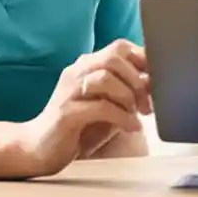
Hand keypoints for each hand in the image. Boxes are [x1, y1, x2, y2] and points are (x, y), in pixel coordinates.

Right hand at [16, 40, 150, 176]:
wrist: (39, 148)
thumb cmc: (80, 125)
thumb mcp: (109, 104)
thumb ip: (128, 90)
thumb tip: (156, 81)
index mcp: (87, 65)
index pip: (119, 47)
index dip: (143, 59)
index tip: (158, 79)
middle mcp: (76, 72)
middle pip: (114, 58)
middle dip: (137, 80)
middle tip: (147, 105)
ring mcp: (69, 91)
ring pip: (105, 78)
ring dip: (128, 97)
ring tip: (137, 114)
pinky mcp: (66, 113)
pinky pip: (99, 107)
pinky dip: (121, 116)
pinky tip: (131, 127)